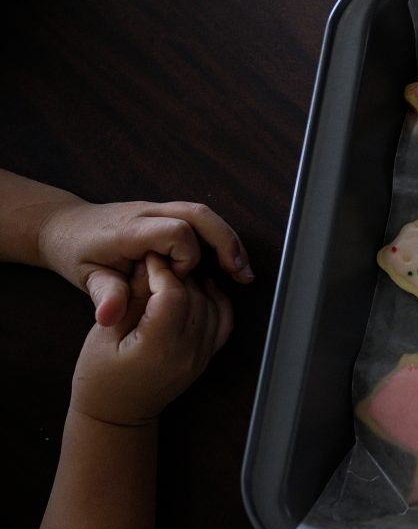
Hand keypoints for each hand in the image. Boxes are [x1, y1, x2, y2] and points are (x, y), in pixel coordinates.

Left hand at [39, 199, 252, 326]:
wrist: (65, 226)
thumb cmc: (76, 253)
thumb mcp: (85, 277)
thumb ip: (103, 295)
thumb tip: (109, 319)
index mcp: (130, 229)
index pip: (176, 232)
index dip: (186, 259)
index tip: (176, 282)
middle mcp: (150, 212)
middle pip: (201, 215)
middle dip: (226, 244)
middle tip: (240, 274)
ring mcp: (160, 210)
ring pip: (206, 216)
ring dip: (228, 241)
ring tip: (241, 272)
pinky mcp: (167, 215)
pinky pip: (201, 221)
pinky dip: (219, 240)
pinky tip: (228, 262)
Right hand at [69, 253, 233, 426]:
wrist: (119, 413)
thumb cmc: (101, 376)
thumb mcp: (106, 333)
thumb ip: (131, 299)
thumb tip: (149, 265)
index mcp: (158, 348)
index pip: (174, 295)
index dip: (162, 271)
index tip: (148, 259)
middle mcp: (188, 353)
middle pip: (197, 298)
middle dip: (179, 274)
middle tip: (160, 261)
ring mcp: (202, 357)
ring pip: (214, 307)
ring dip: (197, 285)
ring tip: (173, 274)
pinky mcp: (207, 357)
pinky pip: (224, 322)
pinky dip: (217, 301)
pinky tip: (201, 287)